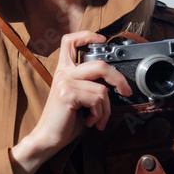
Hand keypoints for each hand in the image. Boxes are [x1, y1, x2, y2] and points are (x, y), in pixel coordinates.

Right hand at [11, 31, 131, 173]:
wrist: (48, 138)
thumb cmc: (64, 121)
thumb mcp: (79, 98)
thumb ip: (91, 86)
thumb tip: (113, 85)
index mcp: (64, 71)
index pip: (69, 41)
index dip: (86, 35)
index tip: (101, 39)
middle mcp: (63, 73)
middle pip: (99, 64)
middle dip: (118, 79)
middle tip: (125, 91)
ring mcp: (64, 82)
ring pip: (102, 89)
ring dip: (105, 109)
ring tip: (97, 118)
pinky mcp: (67, 94)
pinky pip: (97, 99)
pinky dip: (99, 114)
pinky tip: (90, 121)